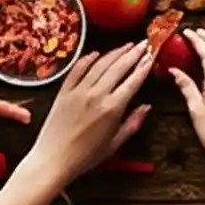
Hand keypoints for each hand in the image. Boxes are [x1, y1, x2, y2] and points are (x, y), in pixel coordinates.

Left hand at [22, 42, 153, 189]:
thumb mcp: (115, 143)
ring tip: (126, 46)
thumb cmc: (85, 157)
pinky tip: (96, 53)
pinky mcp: (64, 91)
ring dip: (115, 53)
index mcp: (112, 108)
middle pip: (119, 67)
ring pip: (100, 64)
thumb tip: (146, 107)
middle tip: (144, 44)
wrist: (52, 160)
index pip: (133, 81)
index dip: (144, 66)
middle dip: (134, 53)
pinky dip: (88, 59)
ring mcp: (78, 91)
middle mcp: (96, 95)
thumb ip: (133, 123)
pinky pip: (77, 69)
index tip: (152, 56)